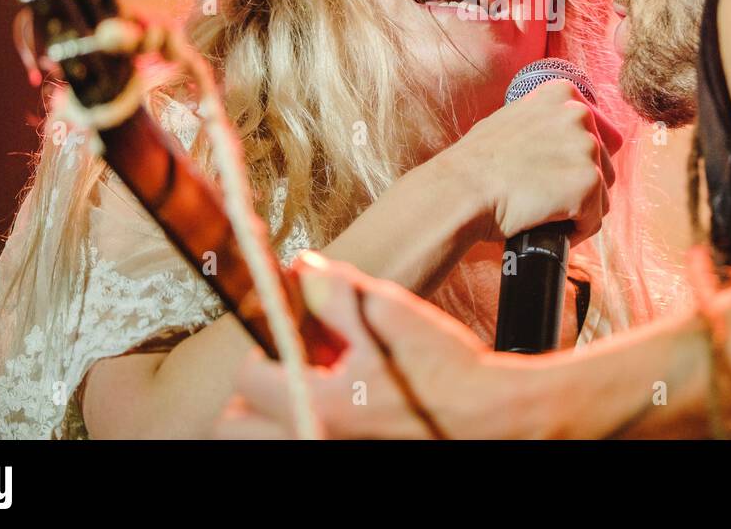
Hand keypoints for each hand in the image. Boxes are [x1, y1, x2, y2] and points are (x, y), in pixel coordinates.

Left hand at [214, 254, 546, 438]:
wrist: (492, 419)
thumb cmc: (445, 369)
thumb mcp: (390, 314)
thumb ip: (335, 290)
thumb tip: (298, 267)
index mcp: (320, 403)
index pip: (248, 377)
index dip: (263, 352)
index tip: (289, 343)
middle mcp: (316, 439)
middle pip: (237, 426)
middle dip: (253, 395)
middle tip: (288, 373)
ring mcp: (331, 458)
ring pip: (266, 441)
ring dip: (274, 416)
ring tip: (311, 394)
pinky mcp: (350, 465)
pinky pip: (301, 446)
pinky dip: (305, 430)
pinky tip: (341, 412)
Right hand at [434, 79, 623, 246]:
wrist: (461, 190)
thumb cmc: (476, 164)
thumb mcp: (510, 121)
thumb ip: (542, 122)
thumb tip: (557, 141)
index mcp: (561, 94)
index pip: (594, 133)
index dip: (575, 161)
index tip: (553, 175)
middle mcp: (579, 114)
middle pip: (600, 164)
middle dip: (578, 187)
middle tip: (546, 199)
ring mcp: (586, 148)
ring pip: (600, 194)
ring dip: (577, 210)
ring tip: (545, 215)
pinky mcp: (588, 182)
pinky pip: (594, 219)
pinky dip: (575, 231)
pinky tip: (549, 229)